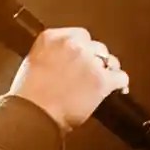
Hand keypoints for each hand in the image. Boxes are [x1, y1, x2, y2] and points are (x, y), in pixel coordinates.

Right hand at [7, 27, 129, 132]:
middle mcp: (73, 44)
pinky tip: (119, 89)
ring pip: (110, 60)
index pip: (79, 35)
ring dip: (108, 69)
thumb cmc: (28, 96)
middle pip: (96, 46)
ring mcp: (89, 62)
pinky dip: (120, 84)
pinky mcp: (102, 80)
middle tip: (91, 72)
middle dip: (95, 59)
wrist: (34, 114)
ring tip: (106, 79)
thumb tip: (65, 59)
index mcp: (52, 37)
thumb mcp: (33, 63)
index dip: (83, 48)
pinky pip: (121, 77)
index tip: (83, 56)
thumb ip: (51, 53)